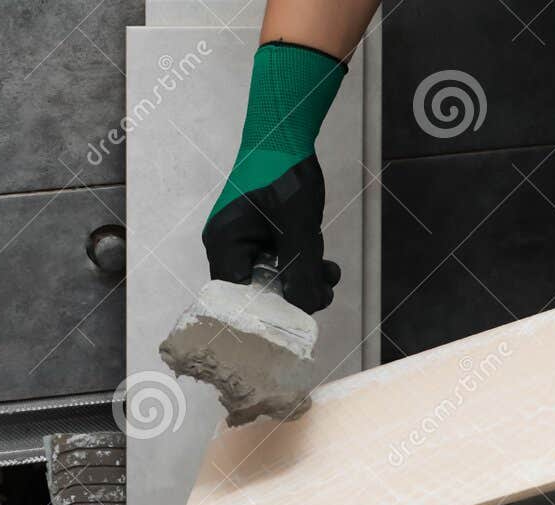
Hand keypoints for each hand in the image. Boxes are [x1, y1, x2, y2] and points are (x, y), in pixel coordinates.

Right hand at [202, 157, 339, 313]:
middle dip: (295, 295)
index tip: (297, 319)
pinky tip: (326, 263)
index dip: (266, 312)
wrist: (285, 135)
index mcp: (224, 244)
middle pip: (259, 291)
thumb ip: (301, 268)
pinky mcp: (265, 238)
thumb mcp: (298, 226)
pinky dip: (306, 266)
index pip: (237, 297)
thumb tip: (305, 308)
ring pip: (277, 279)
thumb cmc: (282, 171)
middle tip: (324, 294)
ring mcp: (248, 242)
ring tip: (330, 274)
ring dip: (306, 281)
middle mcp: (230, 247)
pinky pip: (284, 263)